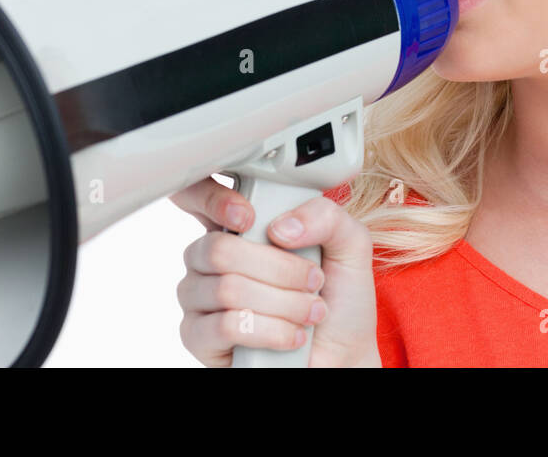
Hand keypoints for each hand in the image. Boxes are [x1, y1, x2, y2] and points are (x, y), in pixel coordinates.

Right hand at [171, 176, 381, 366]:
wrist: (344, 353)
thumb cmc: (339, 298)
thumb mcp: (350, 244)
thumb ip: (326, 216)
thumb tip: (280, 228)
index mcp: (239, 225)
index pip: (197, 195)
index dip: (213, 200)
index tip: (250, 216)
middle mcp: (211, 259)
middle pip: (218, 249)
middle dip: (280, 269)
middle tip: (313, 281)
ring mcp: (200, 299)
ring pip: (227, 290)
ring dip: (284, 304)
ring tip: (310, 312)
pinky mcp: (199, 338)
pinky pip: (226, 326)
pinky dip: (271, 331)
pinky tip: (292, 336)